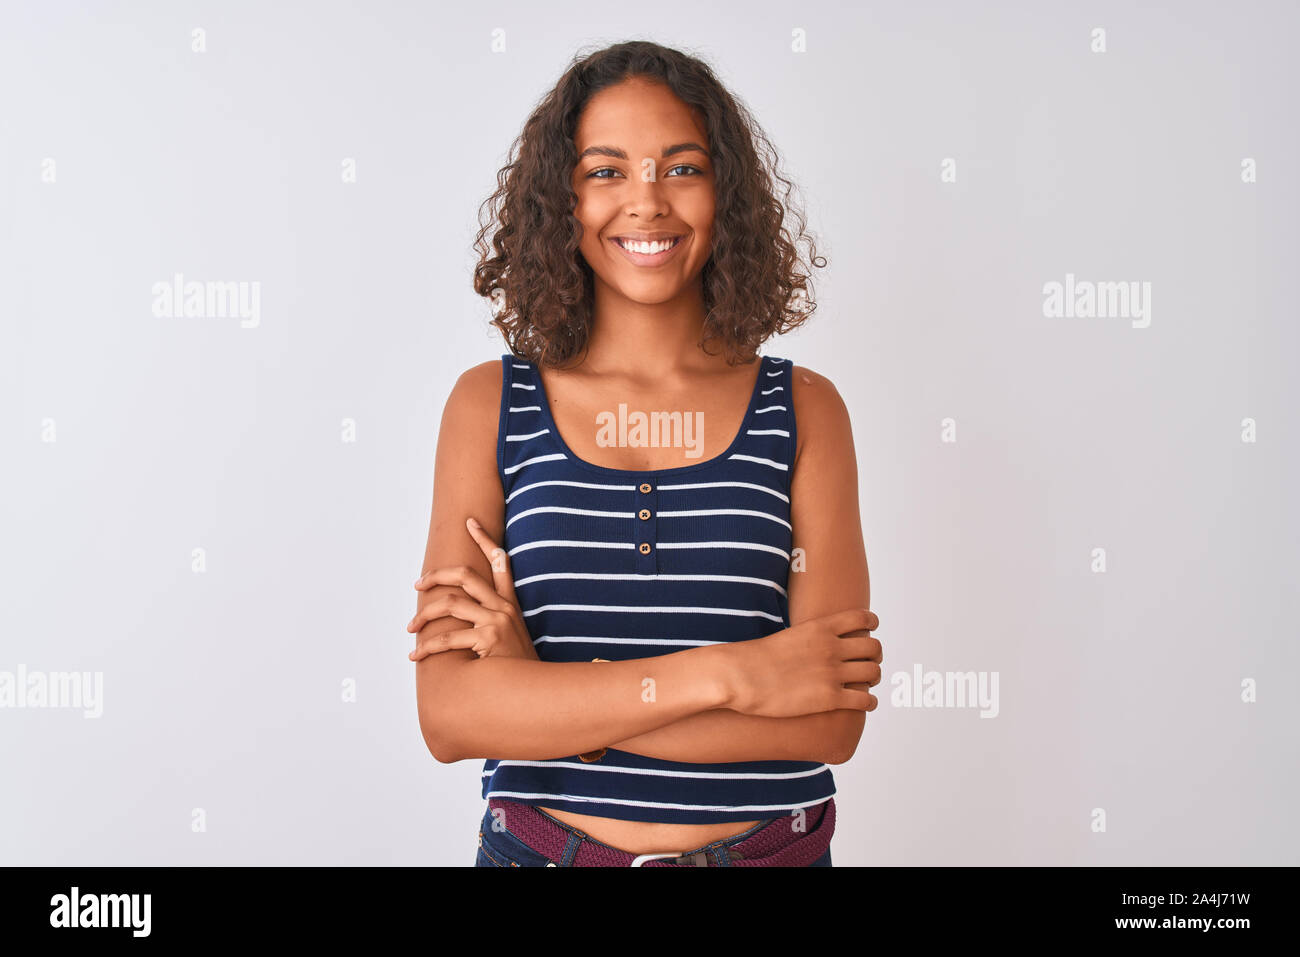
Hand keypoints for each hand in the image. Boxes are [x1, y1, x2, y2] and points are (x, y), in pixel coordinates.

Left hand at [406, 517, 538, 660]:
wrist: (537, 691)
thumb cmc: (517, 669)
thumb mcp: (511, 640)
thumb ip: (492, 625)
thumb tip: (463, 623)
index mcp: (509, 604)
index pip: (500, 562)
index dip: (484, 540)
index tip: (469, 522)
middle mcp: (504, 608)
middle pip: (466, 575)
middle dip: (437, 575)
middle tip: (418, 584)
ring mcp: (497, 621)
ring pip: (449, 604)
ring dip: (424, 616)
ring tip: (411, 629)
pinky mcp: (489, 638)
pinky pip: (447, 639)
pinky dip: (427, 648)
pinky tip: (416, 656)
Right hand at [723, 608, 881, 717]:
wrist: (741, 676)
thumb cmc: (756, 658)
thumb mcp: (789, 637)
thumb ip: (809, 638)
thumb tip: (817, 645)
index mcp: (821, 628)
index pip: (863, 618)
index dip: (872, 625)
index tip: (870, 632)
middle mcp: (831, 648)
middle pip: (874, 647)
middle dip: (874, 657)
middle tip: (867, 664)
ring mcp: (832, 673)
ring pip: (873, 673)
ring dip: (873, 679)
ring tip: (866, 684)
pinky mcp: (829, 698)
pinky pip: (865, 700)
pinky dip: (870, 702)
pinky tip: (865, 704)